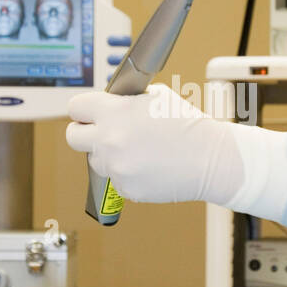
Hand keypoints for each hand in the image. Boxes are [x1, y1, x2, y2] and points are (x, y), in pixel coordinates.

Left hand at [65, 82, 242, 204]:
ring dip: (108, 155)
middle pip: (73, 137)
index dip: (84, 109)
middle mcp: (109, 140)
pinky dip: (127, 174)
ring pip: (96, 161)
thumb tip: (109, 105)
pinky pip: (115, 180)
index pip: (76, 107)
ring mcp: (116, 167)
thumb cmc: (189, 126)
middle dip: (84, 133)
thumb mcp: (156, 97)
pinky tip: (148, 166)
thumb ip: (126, 101)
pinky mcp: (125, 189)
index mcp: (114, 112)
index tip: (88, 113)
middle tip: (100, 133)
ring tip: (136, 150)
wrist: (212, 159)